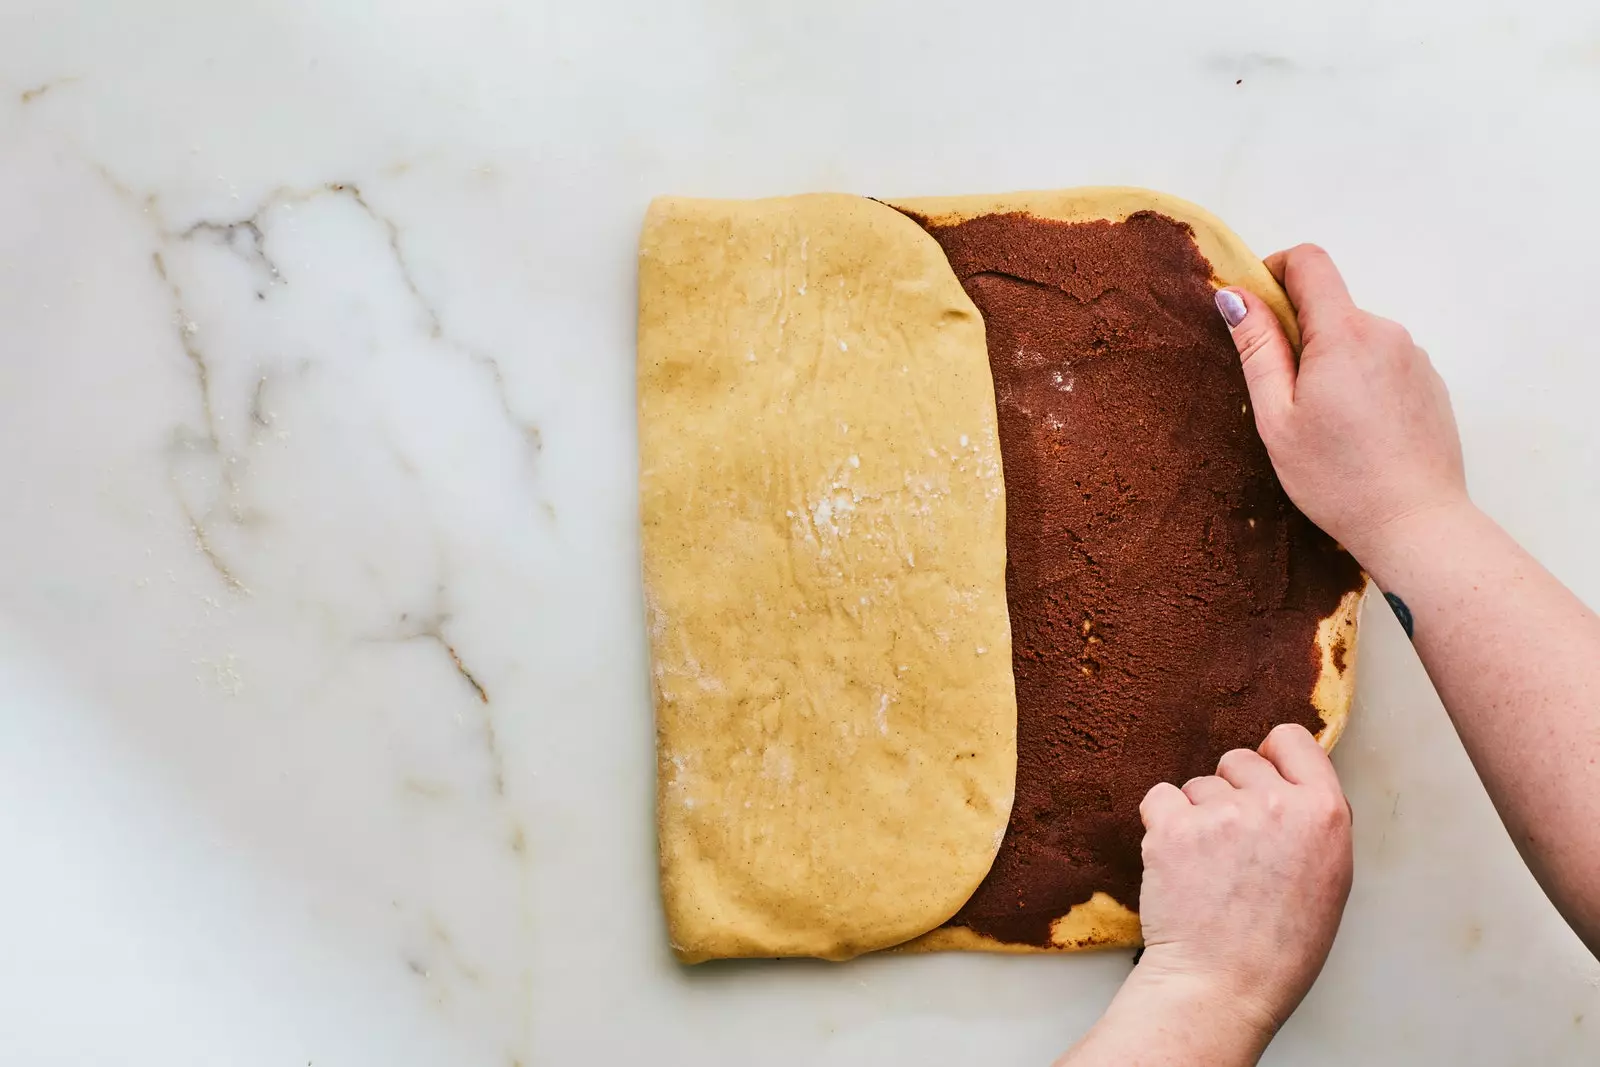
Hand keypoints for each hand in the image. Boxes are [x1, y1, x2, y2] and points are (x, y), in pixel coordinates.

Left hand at [1133, 723, 1353, 1041]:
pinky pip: (1159, 798)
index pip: (1292, 740)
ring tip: (1208, 869)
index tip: (1263, 781)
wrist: (1221, 987)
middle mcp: (1276, 804)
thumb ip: (1311, 823)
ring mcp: (1223, 812)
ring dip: (1197, 814)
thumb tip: (1286, 785)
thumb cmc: (1278, 950)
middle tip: (1233, 846)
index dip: (1273, 758)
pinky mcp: (1173, 826)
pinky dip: (1161, 824)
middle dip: (1232, 792)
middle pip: (1239, 759)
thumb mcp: (1329, 880)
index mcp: (1325, 814)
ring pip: (1198, 784)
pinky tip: (1177, 864)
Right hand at [1215, 244, 1467, 561]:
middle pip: (1330, 304)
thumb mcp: (1277, 417)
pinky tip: (1354, 431)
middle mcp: (1386, 332)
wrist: (1416, 523)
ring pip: (1355, 336)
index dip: (1273, 270)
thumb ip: (1258, 348)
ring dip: (1329, 360)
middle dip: (1298, 332)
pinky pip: (1381, 361)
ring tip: (1322, 423)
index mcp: (1344, 334)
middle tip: (1281, 394)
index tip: (1254, 306)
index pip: (1308, 261)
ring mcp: (1413, 356)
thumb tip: (1236, 296)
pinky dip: (1358, 379)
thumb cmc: (1338, 479)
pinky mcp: (1429, 381)